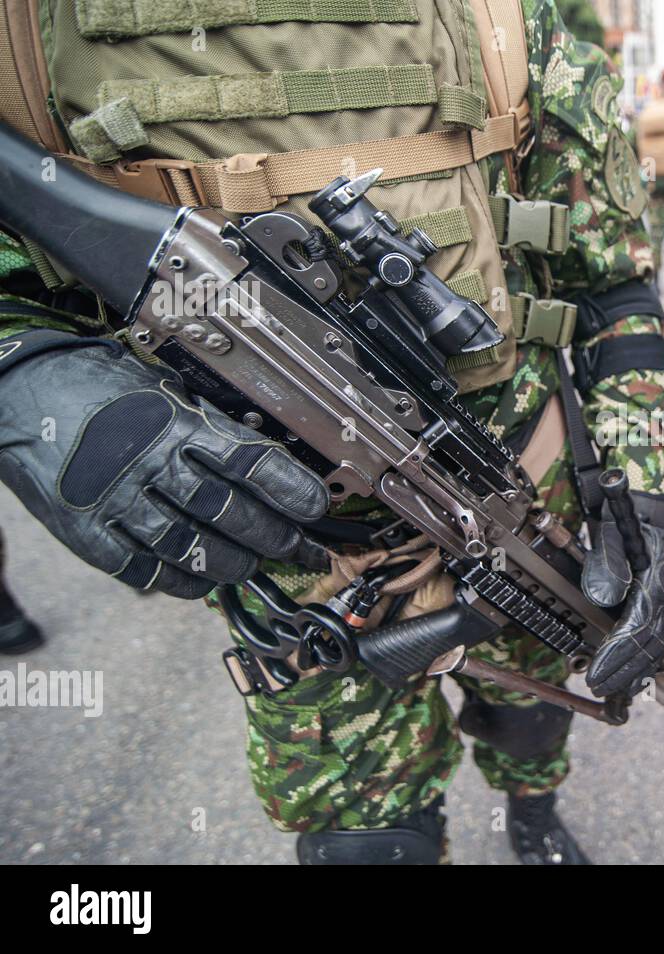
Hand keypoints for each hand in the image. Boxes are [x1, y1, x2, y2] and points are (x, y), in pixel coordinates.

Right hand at [0, 332, 328, 596]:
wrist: (18, 393)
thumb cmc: (100, 388)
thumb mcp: (163, 392)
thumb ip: (209, 428)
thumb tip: (270, 467)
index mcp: (175, 421)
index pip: (250, 462)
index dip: (291, 490)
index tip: (316, 506)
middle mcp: (148, 462)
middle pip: (228, 512)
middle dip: (273, 536)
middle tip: (297, 547)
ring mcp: (115, 500)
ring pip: (191, 547)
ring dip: (232, 563)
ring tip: (251, 564)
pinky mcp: (86, 530)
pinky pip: (145, 570)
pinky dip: (181, 581)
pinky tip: (201, 578)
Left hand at [581, 493, 663, 696]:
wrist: (646, 519)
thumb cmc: (626, 526)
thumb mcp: (613, 534)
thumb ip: (607, 563)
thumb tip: (603, 597)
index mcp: (654, 582)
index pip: (637, 626)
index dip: (616, 652)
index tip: (597, 671)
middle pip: (649, 644)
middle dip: (622, 669)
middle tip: (597, 685)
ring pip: (655, 648)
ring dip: (632, 672)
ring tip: (609, 688)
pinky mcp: (659, 612)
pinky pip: (656, 645)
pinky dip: (643, 666)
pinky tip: (630, 681)